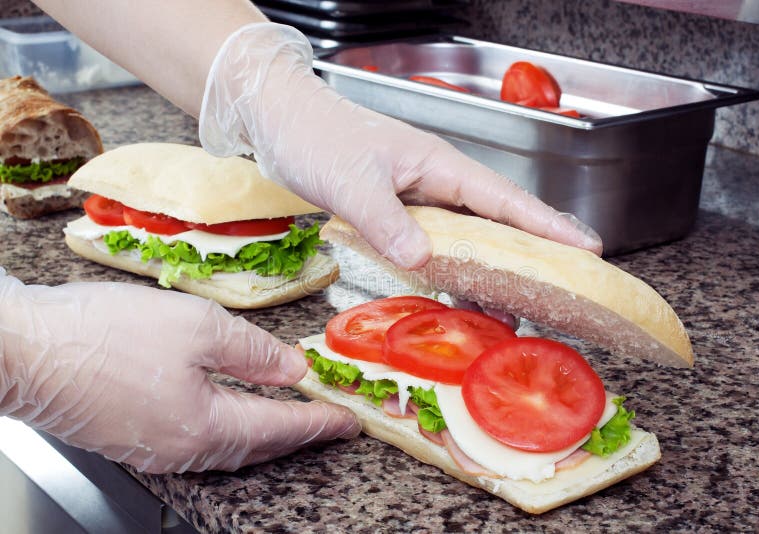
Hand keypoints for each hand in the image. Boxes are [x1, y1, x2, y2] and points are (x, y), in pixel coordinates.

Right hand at [0, 270, 358, 472]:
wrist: (23, 348)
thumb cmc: (103, 334)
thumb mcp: (198, 326)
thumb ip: (254, 351)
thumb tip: (292, 370)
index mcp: (205, 426)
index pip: (279, 429)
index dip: (318, 422)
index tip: (347, 420)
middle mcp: (182, 450)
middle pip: (256, 446)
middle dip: (297, 433)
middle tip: (327, 422)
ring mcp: (154, 449)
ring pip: (227, 447)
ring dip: (263, 432)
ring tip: (290, 418)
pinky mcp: (132, 437)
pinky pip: (197, 440)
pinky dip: (228, 428)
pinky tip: (231, 411)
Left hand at [199, 23, 602, 269]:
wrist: (282, 124)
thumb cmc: (317, 137)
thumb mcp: (352, 182)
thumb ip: (387, 222)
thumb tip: (424, 260)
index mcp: (439, 165)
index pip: (505, 199)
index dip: (547, 225)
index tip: (586, 249)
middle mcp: (437, 182)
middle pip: (499, 221)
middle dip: (533, 253)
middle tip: (565, 289)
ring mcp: (421, 198)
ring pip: (470, 237)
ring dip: (492, 270)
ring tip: (515, 308)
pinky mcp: (401, 212)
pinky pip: (439, 245)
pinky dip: (453, 270)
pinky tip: (458, 295)